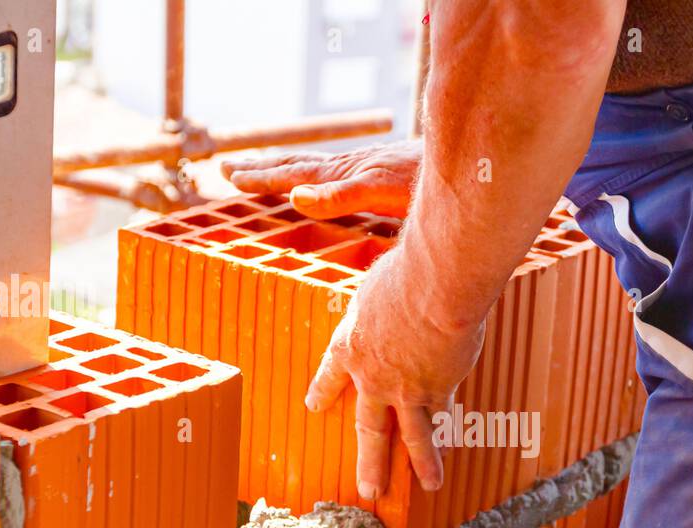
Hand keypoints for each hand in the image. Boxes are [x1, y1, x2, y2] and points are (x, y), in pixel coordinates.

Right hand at [221, 140, 422, 219]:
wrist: (466, 165)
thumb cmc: (425, 181)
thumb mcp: (381, 191)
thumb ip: (341, 196)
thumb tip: (295, 197)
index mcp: (342, 174)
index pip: (291, 173)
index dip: (261, 177)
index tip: (228, 176)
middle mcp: (349, 168)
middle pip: (296, 165)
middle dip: (261, 169)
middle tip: (227, 168)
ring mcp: (365, 169)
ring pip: (315, 168)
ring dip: (286, 170)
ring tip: (264, 170)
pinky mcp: (382, 175)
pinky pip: (337, 179)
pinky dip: (319, 180)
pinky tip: (325, 185)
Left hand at [305, 253, 484, 498]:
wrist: (437, 285)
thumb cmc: (406, 274)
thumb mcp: (373, 286)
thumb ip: (375, 306)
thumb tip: (386, 302)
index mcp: (350, 346)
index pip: (331, 375)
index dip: (323, 390)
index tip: (314, 405)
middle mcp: (375, 378)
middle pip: (370, 427)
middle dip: (370, 461)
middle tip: (369, 489)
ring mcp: (408, 390)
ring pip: (413, 436)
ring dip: (421, 464)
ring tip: (429, 485)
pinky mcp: (440, 388)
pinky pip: (444, 417)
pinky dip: (448, 433)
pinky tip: (452, 449)